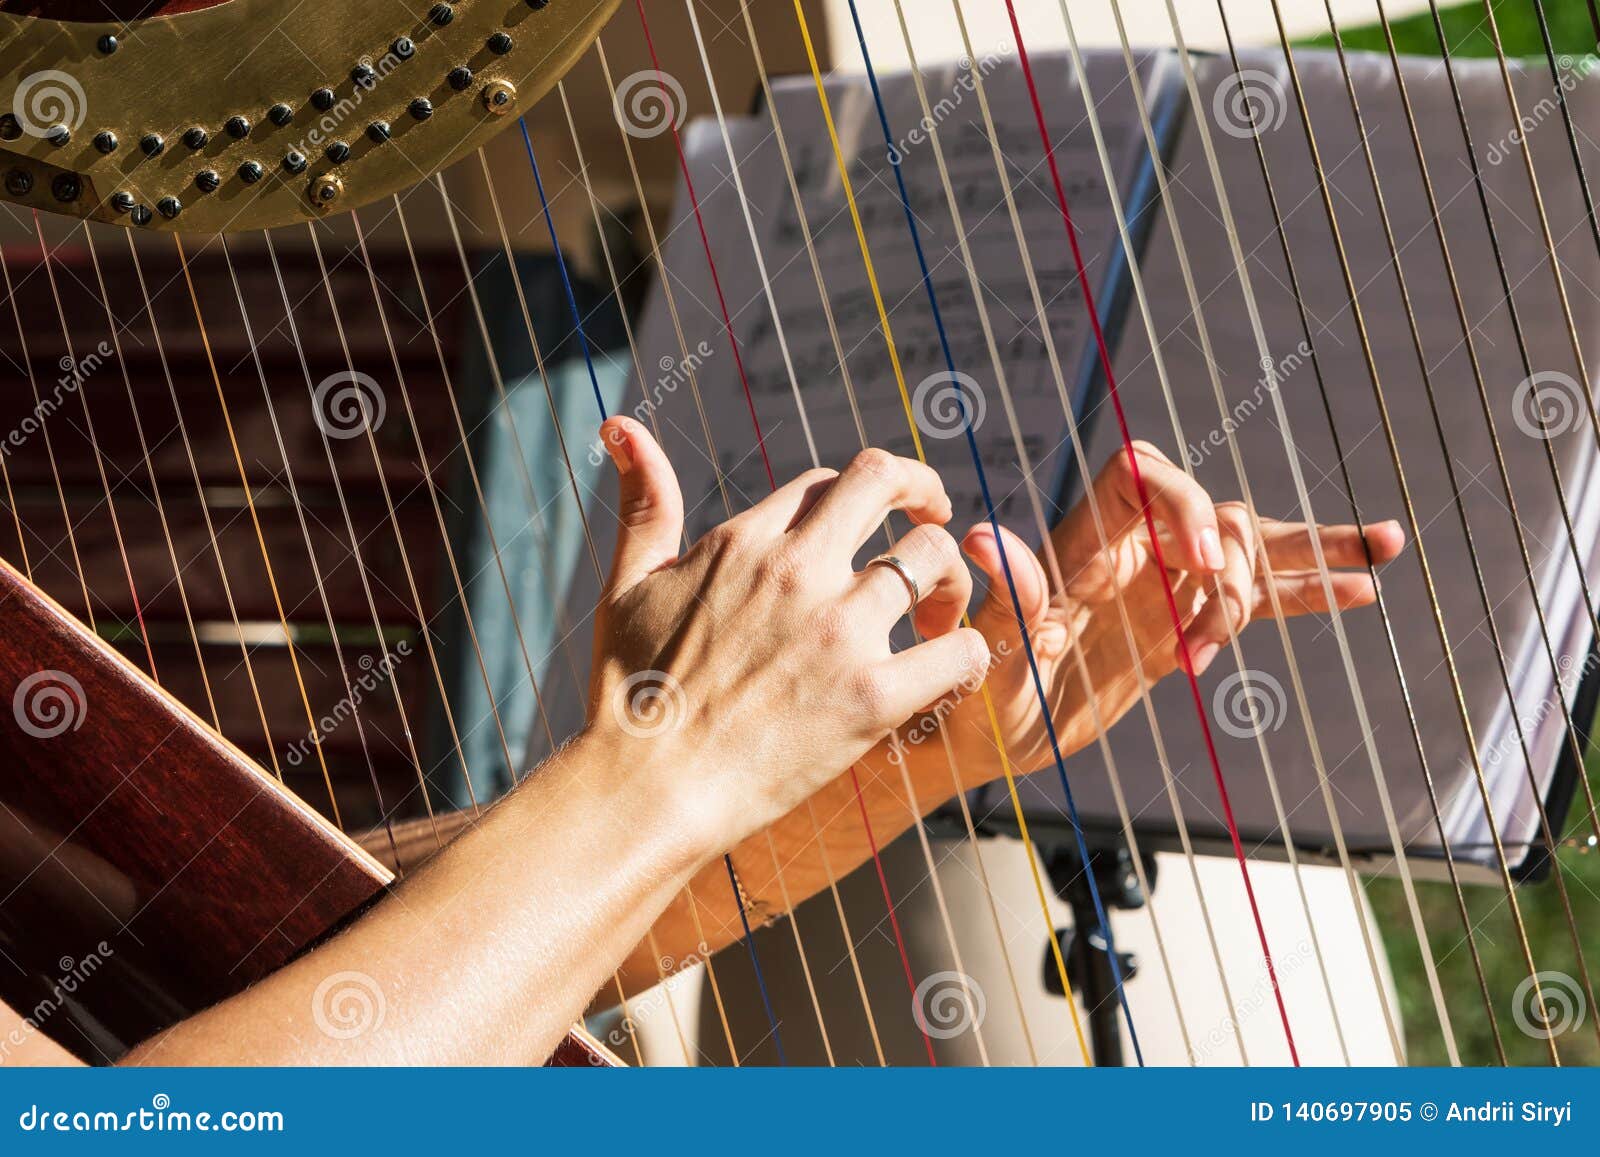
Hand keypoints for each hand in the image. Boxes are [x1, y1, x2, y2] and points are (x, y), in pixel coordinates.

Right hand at [586, 417, 990, 854]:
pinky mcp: (872, 699)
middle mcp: (798, 571)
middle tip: (935, 512)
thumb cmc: (630, 694)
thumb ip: (645, 503)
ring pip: (933, 558)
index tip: (867, 517)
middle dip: (921, 488)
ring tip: (937, 611)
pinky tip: (951, 666)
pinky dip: (967, 651)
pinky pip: (958, 650)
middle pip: (886, 482)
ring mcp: (840, 632)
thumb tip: (620, 423)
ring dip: (946, 577)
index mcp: (746, 540)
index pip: (828, 482)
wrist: (647, 791)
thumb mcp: (628, 585)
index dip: (855, 496)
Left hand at [889, 441, 1403, 783]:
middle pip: (1208, 511)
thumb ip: (1005, 598)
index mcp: (1083, 542)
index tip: (1197, 566)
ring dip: (1313, 549)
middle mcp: (1128, 553)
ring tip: (1382, 546)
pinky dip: (1307, 594)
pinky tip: (1361, 588)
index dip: (1181, 504)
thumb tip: (985, 537)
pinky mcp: (1182, 629)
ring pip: (1247, 550)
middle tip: (1210, 624)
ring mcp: (1161, 590)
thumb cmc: (977, 692)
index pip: (1142, 476)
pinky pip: (1254, 602)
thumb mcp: (989, 651)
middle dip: (1235, 557)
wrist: (991, 736)